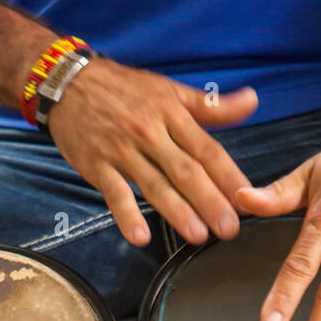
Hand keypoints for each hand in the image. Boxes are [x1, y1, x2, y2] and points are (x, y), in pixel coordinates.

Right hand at [47, 56, 257, 247]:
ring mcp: (121, 150)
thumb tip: (253, 101)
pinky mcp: (96, 165)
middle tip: (229, 229)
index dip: (227, 175)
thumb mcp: (169, 90)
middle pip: (185, 171)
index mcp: (170, 113)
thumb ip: (211, 106)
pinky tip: (141, 238)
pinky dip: (126, 216)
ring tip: (198, 236)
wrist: (67, 82)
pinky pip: (114, 194)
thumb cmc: (123, 89)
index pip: (206, 149)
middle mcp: (148, 132)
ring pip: (154, 185)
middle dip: (209, 201)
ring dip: (177, 212)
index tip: (246, 197)